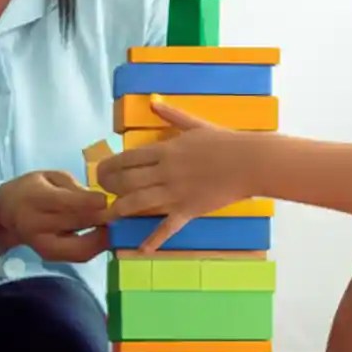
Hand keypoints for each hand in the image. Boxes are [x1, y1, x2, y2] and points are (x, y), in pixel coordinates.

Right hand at [0, 170, 110, 262]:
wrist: (7, 213)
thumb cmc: (32, 189)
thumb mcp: (50, 176)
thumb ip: (74, 187)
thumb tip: (101, 202)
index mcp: (35, 198)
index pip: (64, 202)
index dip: (88, 202)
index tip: (108, 200)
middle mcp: (37, 224)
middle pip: (77, 224)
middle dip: (104, 220)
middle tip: (126, 212)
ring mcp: (44, 245)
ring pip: (82, 247)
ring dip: (105, 238)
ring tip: (121, 226)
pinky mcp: (51, 257)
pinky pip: (80, 255)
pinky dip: (97, 247)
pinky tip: (108, 236)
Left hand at [96, 96, 262, 251]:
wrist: (250, 162)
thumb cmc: (225, 141)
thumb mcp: (196, 124)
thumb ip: (172, 114)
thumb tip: (154, 101)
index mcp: (165, 150)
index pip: (127, 159)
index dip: (110, 166)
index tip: (101, 171)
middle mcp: (165, 172)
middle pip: (127, 181)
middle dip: (109, 187)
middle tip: (101, 191)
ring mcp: (175, 193)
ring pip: (139, 203)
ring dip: (121, 209)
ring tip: (110, 214)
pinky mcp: (189, 210)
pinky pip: (168, 227)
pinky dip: (154, 239)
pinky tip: (142, 250)